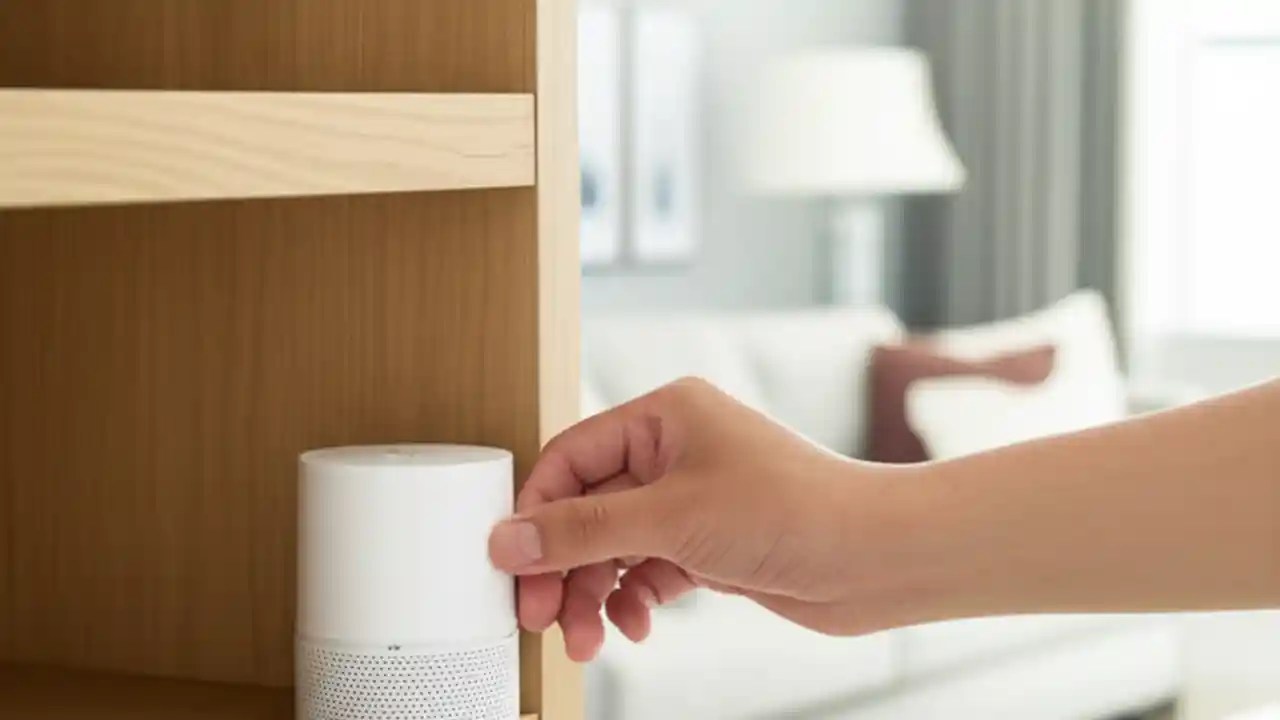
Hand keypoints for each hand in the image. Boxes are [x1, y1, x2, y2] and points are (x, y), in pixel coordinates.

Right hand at [488, 378, 915, 661]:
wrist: (875, 559)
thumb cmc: (793, 511)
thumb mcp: (671, 518)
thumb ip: (583, 531)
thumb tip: (509, 538)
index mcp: (665, 416)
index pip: (571, 456)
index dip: (536, 511)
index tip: (509, 562)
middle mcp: (675, 452)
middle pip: (588, 508)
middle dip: (563, 566)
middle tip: (540, 616)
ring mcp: (692, 500)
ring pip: (615, 547)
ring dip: (594, 593)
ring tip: (589, 639)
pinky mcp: (708, 544)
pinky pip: (647, 571)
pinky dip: (634, 599)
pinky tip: (636, 626)